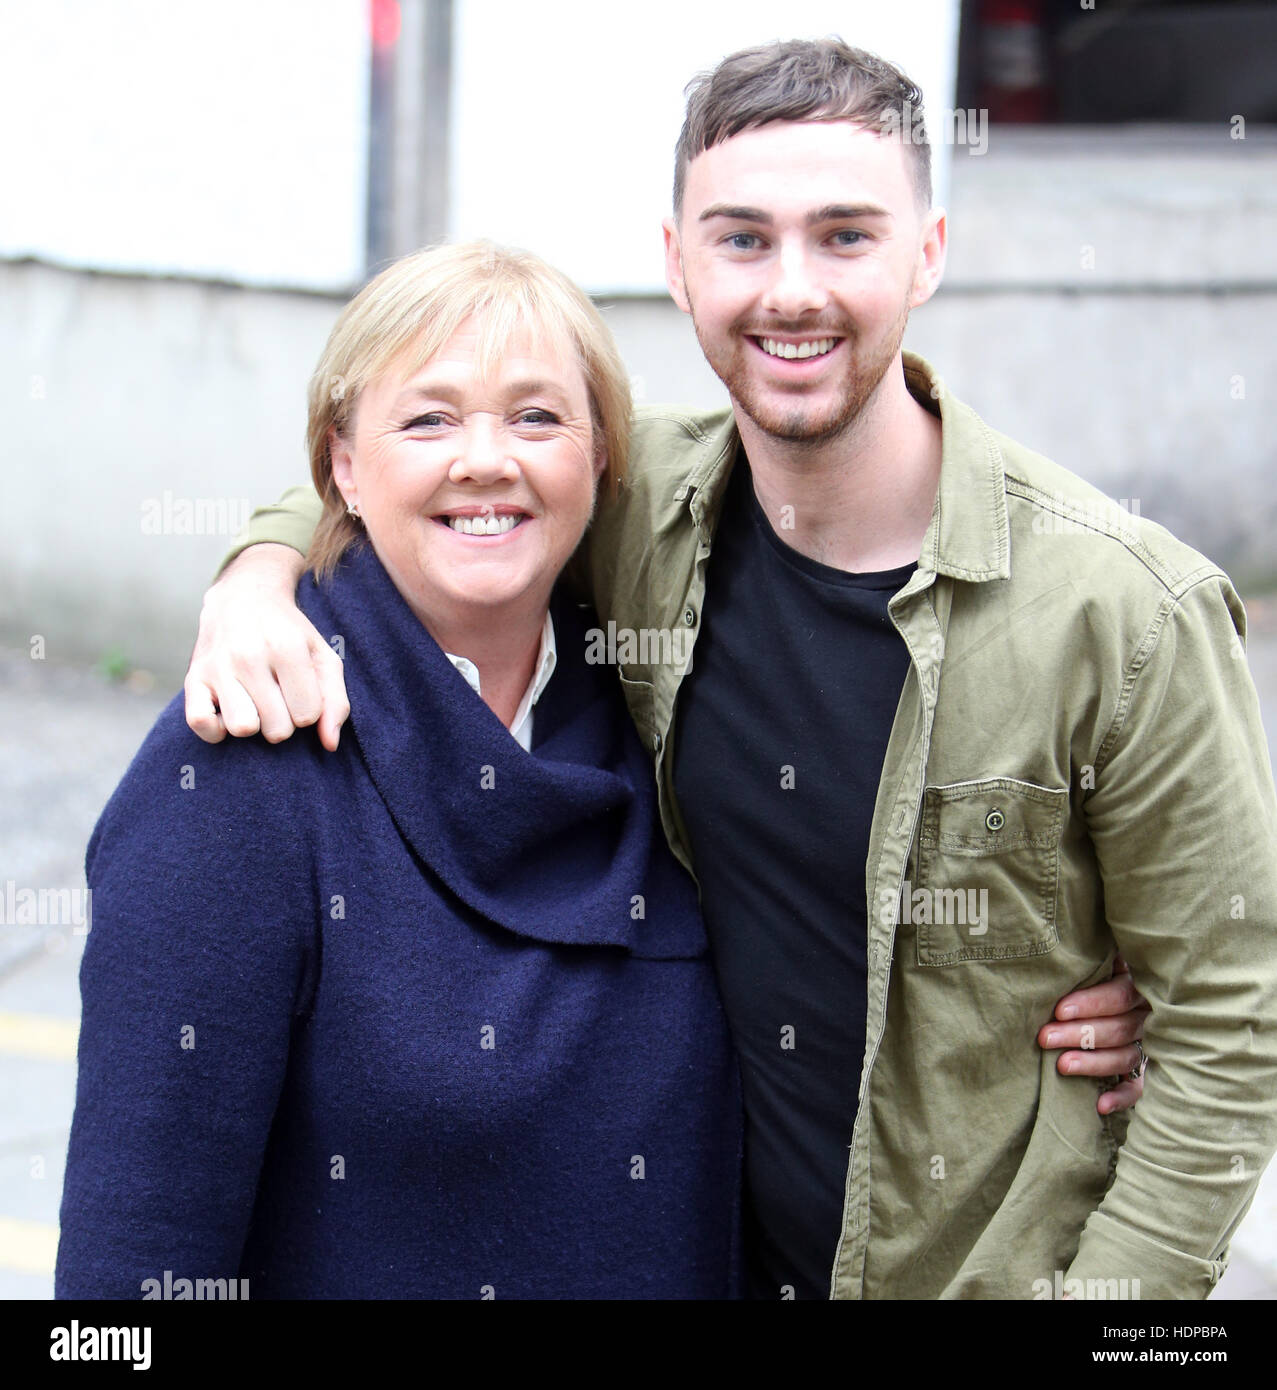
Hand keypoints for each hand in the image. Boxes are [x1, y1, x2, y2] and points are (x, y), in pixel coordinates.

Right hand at [184, 544, 349, 749]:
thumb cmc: (289, 633)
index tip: (300, 692)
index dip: (308, 711)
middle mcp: (249, 655)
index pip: (307, 716)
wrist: (244, 596)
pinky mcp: (193, 676)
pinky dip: (215, 728)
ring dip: (253, 724)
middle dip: (284, 721)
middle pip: (277, 730)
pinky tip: (228, 712)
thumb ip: (335, 701)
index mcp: (286, 647)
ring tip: (256, 703)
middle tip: (279, 697)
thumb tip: (330, 744)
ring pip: (242, 729)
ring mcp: (217, 666)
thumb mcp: (322, 657)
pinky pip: (200, 723)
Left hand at [1037, 955, 1149, 1114]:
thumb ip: (1091, 959)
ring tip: (1062, 1065)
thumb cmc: (1095, 973)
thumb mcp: (1100, 959)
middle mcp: (1147, 1016)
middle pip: (1119, 1028)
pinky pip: (1138, 1087)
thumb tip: (1064, 951)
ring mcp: (1147, 1045)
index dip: (1092, 1003)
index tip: (1059, 1010)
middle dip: (1081, 1034)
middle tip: (1046, 1037)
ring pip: (1125, 1057)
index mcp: (1139, 985)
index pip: (1120, 996)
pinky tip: (1100, 1105)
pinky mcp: (1143, 1070)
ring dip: (1093, 1063)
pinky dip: (1121, 1097)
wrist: (1112, 995)